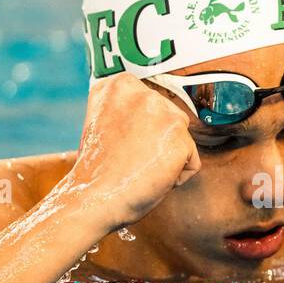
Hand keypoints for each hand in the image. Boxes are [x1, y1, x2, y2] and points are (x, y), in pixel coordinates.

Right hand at [69, 73, 200, 227]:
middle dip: (156, 146)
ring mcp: (165, 114)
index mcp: (121, 84)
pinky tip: (150, 180)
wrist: (92, 198)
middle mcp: (145, 92)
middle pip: (170, 122)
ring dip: (166, 160)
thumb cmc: (96, 169)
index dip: (137, 135)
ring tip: (138, 169)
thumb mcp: (103, 122)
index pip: (151, 109)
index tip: (117, 146)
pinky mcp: (179, 140)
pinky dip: (175, 180)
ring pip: (182, 142)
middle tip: (128, 161)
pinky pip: (191, 164)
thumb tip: (153, 116)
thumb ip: (128, 110)